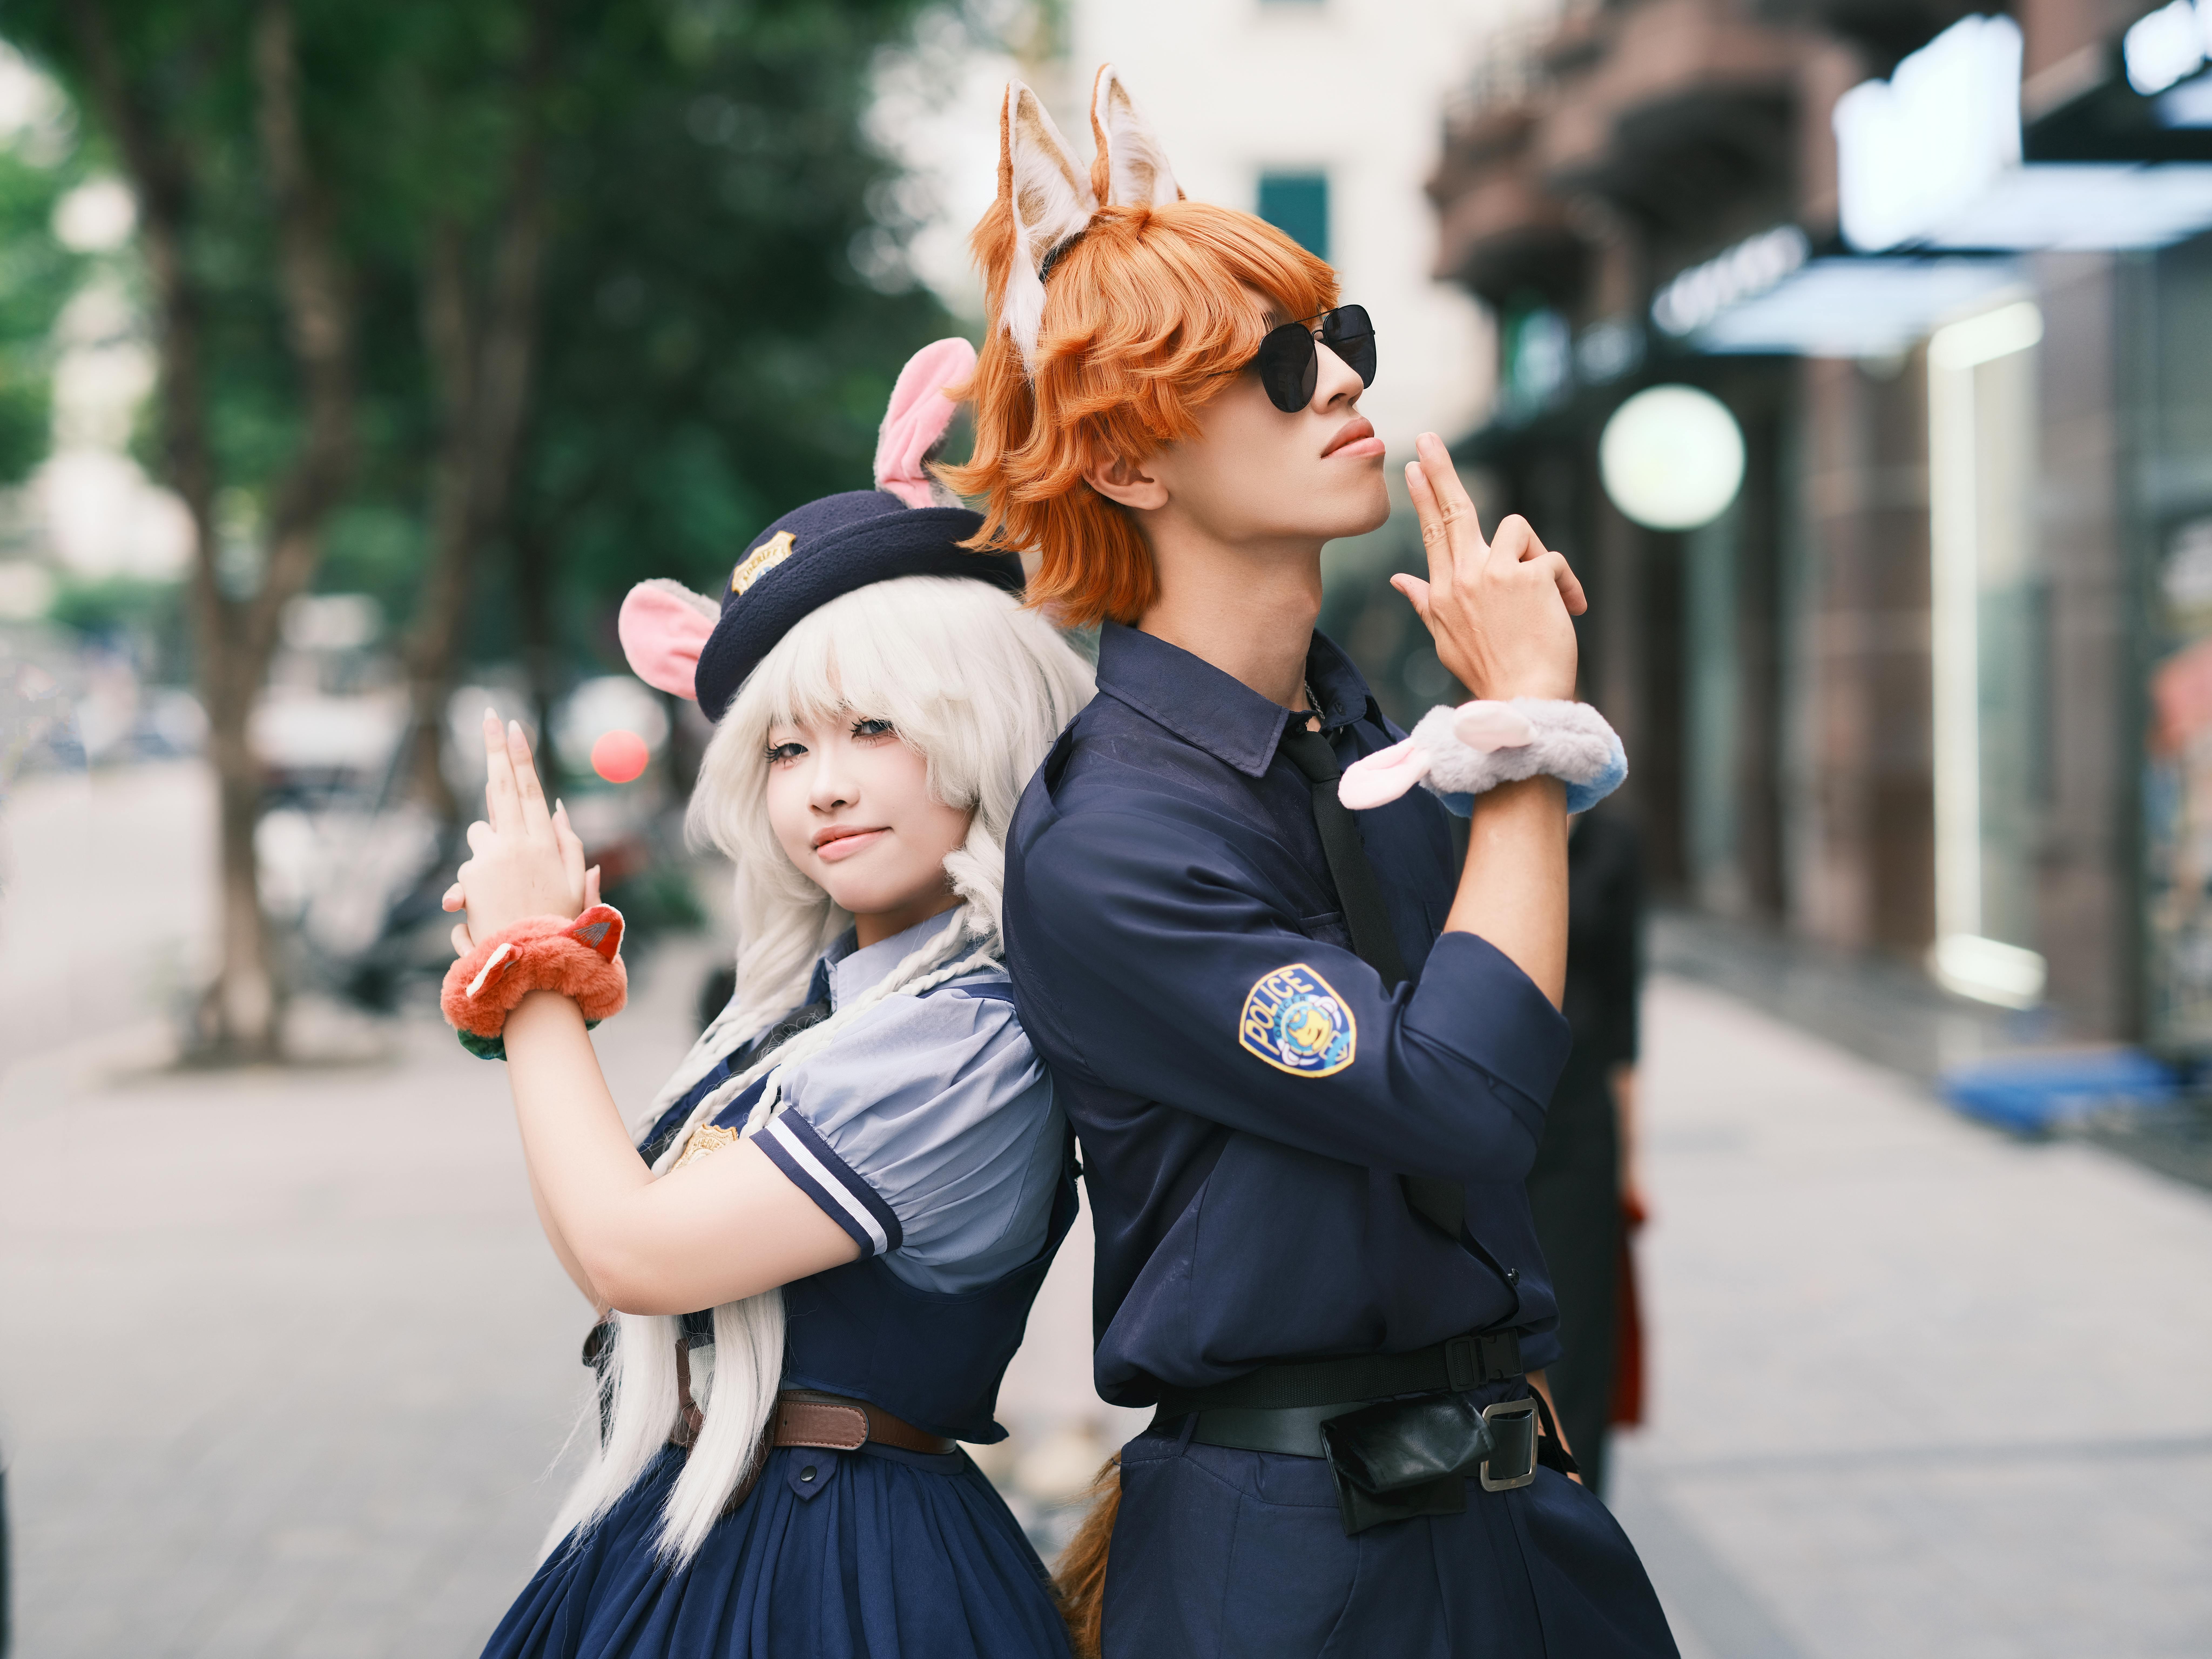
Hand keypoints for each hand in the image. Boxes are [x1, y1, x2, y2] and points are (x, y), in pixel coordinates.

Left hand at [441, 711, 600, 955]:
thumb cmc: (559, 926)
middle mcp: (517, 844)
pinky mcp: (471, 876)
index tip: (514, 727)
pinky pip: (472, 860)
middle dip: (495, 748)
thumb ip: (569, 842)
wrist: (528, 964)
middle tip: (489, 715)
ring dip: (489, 844)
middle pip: (502, 785)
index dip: (521, 755)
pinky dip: (478, 875)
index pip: (531, 787)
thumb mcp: (575, 884)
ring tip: (506, 883)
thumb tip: (557, 805)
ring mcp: (490, 858)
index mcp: (546, 843)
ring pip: (481, 831)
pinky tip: (488, 901)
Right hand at [1393, 432, 1583, 702]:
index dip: (1424, 496)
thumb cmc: (1489, 672)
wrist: (1524, 699)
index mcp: (1444, 591)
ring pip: (1516, 530)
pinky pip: (1552, 558)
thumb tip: (1398, 580)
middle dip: (1441, 471)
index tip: (1415, 465)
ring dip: (1534, 556)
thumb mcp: (1446, 639)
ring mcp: (1496, 574)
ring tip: (1543, 597)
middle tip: (1428, 439)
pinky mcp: (1532, 576)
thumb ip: (1425, 603)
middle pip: (1453, 510)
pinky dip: (1566, 584)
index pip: (1432, 532)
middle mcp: (1465, 577)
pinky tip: (1570, 610)